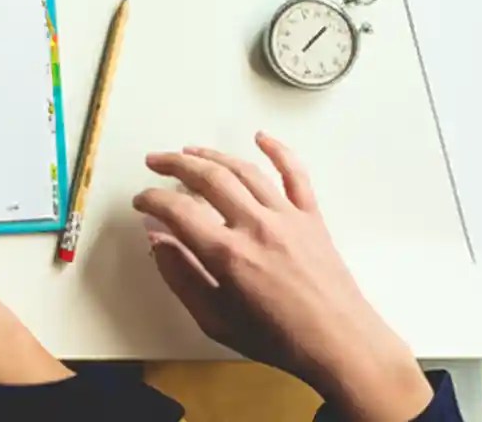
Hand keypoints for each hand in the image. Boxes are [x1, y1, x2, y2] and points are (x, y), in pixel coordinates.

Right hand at [134, 133, 432, 420]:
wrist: (339, 344)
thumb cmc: (278, 340)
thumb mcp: (215, 321)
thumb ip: (181, 278)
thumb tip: (157, 242)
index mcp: (228, 255)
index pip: (178, 211)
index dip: (152, 200)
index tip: (141, 202)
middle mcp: (256, 226)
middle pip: (208, 177)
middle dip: (174, 163)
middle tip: (155, 162)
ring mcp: (287, 217)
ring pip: (244, 170)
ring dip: (212, 155)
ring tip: (189, 151)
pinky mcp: (312, 217)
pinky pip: (295, 174)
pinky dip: (279, 151)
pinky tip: (261, 138)